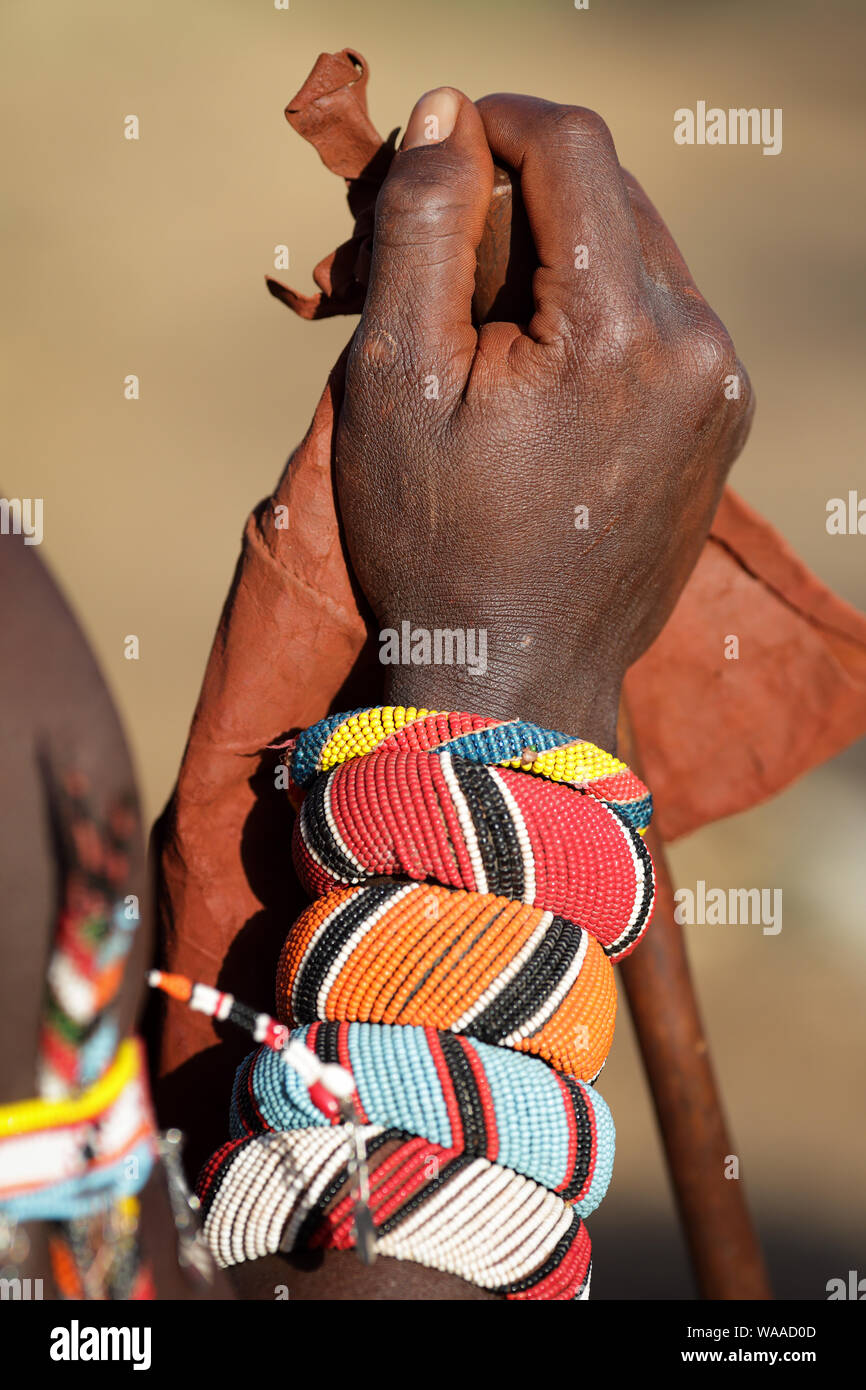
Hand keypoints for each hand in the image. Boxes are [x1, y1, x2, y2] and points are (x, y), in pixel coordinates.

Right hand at [335, 88, 753, 750]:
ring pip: (634, 257)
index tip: (430, 156)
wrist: (511, 683)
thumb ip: (422, 230)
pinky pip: (656, 322)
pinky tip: (531, 375)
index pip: (571, 147)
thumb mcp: (395, 383)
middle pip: (607, 197)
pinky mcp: (718, 426)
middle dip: (515, 200)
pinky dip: (591, 314)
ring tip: (473, 331)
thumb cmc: (436, 547)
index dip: (492, 124)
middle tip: (431, 259)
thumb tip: (447, 115)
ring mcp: (721, 391)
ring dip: (553, 259)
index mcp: (621, 329)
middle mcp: (699, 347)